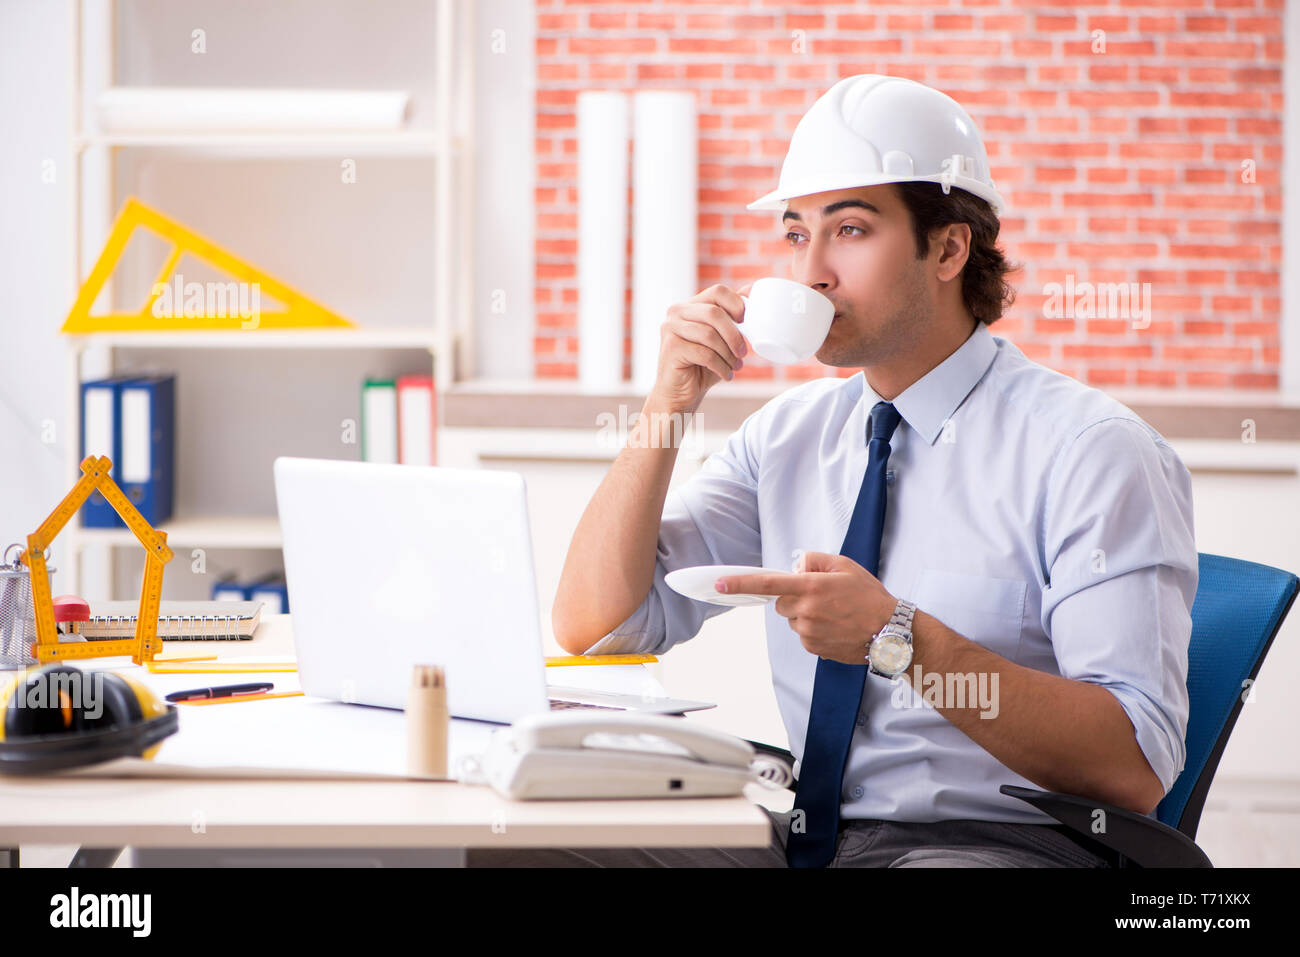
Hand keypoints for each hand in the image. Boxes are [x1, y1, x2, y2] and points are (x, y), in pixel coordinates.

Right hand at [647, 282, 753, 414]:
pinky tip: (725, 375)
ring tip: (735, 366)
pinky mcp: (671, 347)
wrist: (680, 393)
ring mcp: (670, 328)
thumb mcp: (721, 339)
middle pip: (714, 313)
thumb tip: (751, 290)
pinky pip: (704, 353)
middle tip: (743, 353)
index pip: (718, 291)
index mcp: (691, 305)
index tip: (746, 322)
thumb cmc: (702, 366)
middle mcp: (677, 312)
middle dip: (734, 335)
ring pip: (709, 335)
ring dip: (728, 354)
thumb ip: (731, 317)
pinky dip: (720, 366)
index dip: (737, 304)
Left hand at [714, 552, 895, 664]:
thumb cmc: (869, 596)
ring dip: (806, 614)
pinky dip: (814, 630)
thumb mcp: (844, 565)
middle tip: (821, 596)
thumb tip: (794, 568)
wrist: (890, 631)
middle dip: (794, 597)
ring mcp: (808, 632)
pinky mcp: (813, 648)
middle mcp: (805, 611)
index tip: (719, 584)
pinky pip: (803, 635)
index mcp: (810, 587)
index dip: (740, 583)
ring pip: (793, 619)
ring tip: (835, 613)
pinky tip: (836, 627)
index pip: (767, 583)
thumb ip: (813, 561)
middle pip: (781, 602)